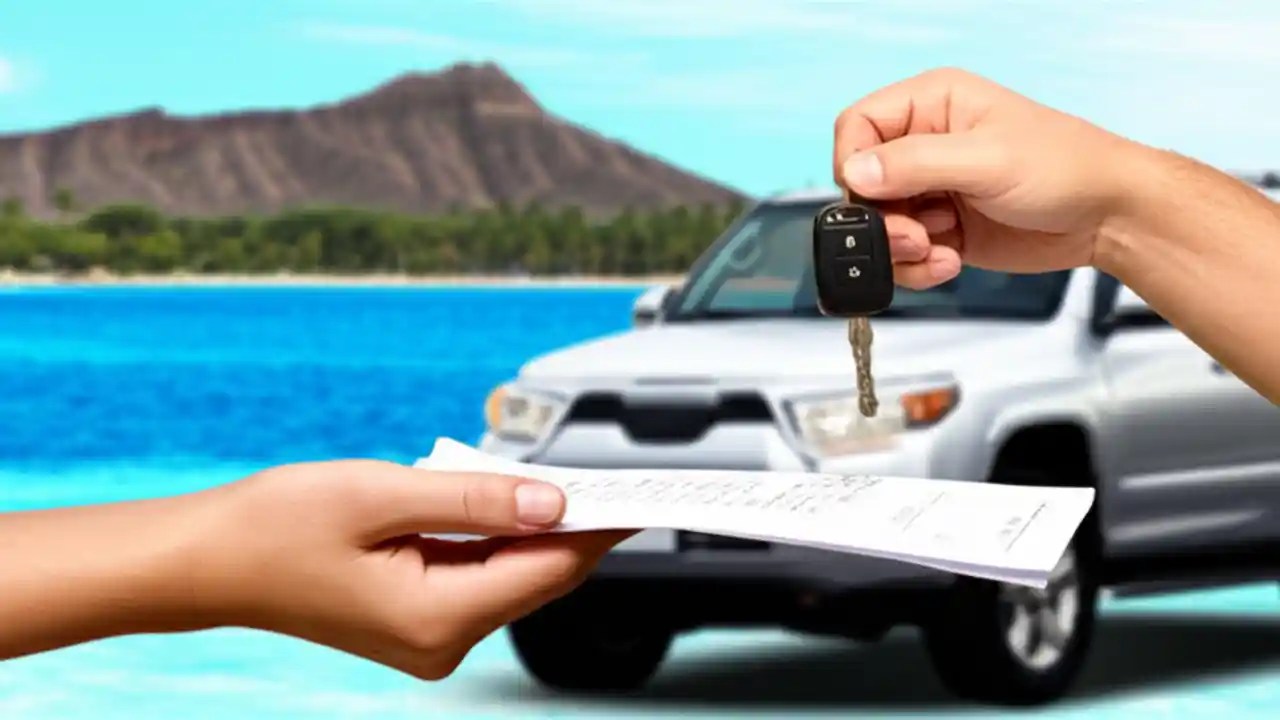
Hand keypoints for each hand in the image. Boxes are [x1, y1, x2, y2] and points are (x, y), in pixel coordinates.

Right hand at [184, 461, 629, 679]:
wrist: (211, 559)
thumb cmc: (279, 525)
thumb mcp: (385, 494)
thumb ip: (478, 500)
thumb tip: (556, 502)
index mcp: (436, 618)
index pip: (550, 571)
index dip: (601, 530)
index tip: (643, 497)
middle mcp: (440, 643)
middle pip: (536, 579)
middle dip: (574, 527)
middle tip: (611, 476)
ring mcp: (427, 640)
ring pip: (509, 579)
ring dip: (534, 531)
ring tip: (558, 481)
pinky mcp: (415, 624)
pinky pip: (477, 580)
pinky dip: (496, 543)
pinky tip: (504, 506)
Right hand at [833, 67, 1145, 287]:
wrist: (1107, 216)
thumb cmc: (1066, 167)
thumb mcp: (985, 159)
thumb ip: (914, 164)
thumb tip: (855, 172)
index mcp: (932, 105)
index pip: (858, 126)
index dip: (854, 163)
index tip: (872, 196)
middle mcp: (924, 145)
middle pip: (861, 184)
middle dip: (881, 218)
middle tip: (912, 235)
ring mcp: (931, 190)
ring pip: (878, 225)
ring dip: (900, 248)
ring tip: (936, 250)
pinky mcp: (941, 229)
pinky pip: (902, 254)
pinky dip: (917, 266)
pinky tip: (949, 261)